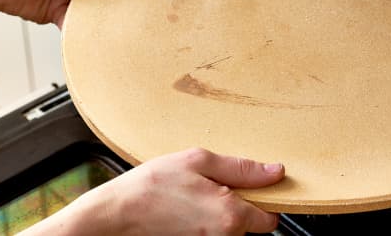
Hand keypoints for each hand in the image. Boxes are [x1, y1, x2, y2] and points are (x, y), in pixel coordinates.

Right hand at [24, 148, 284, 235]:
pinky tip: (188, 212)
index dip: (264, 202)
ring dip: (221, 217)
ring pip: (231, 233)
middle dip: (241, 209)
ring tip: (195, 199)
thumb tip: (275, 172)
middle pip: (250, 228)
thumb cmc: (152, 186)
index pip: (271, 221)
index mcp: (230, 215)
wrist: (115, 214)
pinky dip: (206, 226)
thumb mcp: (199, 161)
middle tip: (214, 189)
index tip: (251, 190)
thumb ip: (242, 169)